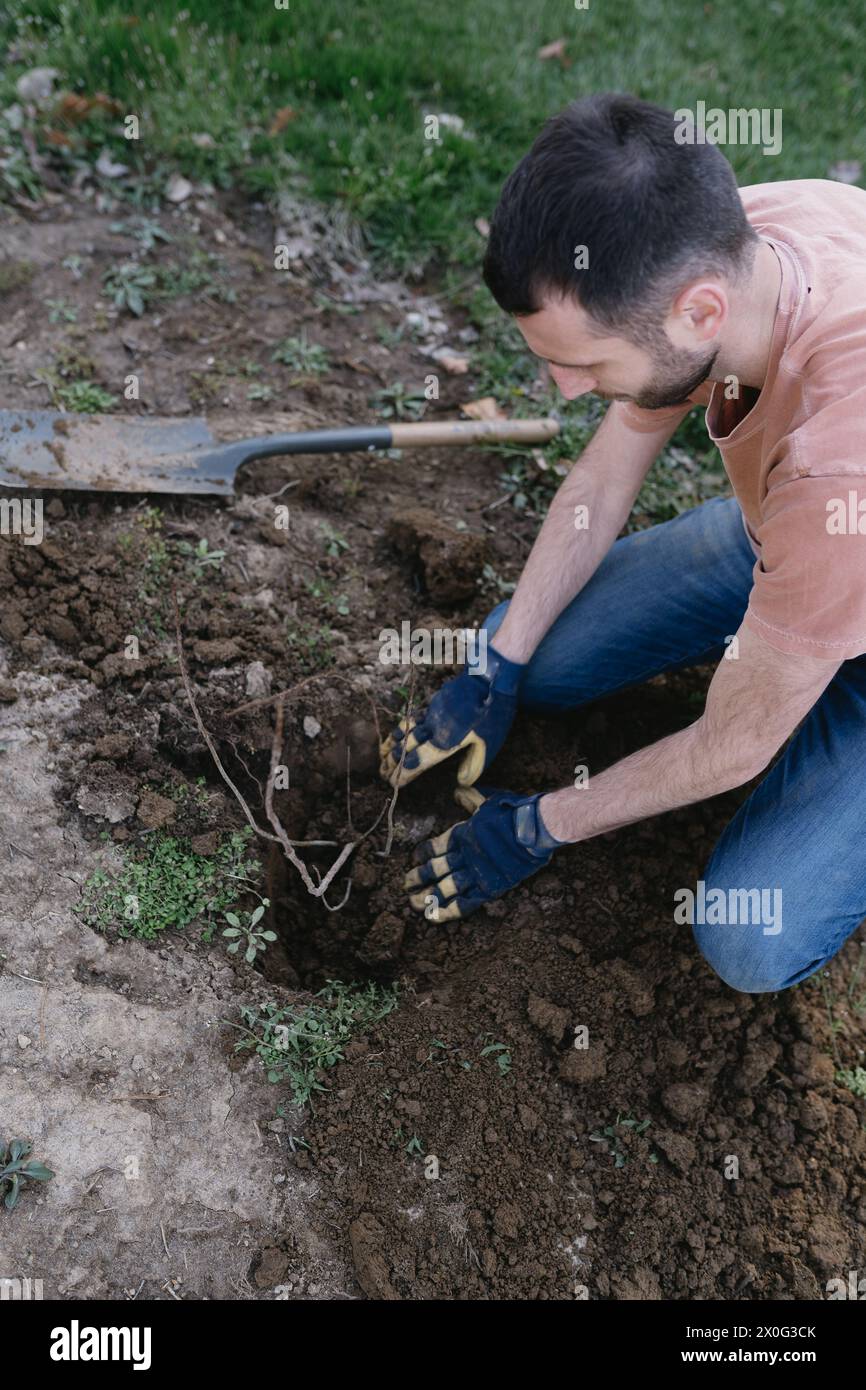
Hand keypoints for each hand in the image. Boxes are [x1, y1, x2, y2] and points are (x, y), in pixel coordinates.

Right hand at [379, 644, 523, 788]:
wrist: (488, 680)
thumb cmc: (492, 715)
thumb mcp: (489, 746)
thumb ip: (473, 766)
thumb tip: (462, 783)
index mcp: (443, 743)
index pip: (416, 762)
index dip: (402, 773)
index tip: (393, 782)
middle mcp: (431, 729)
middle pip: (404, 748)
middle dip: (391, 762)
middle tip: (382, 773)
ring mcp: (430, 714)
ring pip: (404, 731)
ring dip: (391, 744)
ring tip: (382, 754)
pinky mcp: (433, 704)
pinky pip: (412, 718)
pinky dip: (402, 728)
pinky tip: (399, 732)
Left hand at [403, 784, 562, 920]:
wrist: (532, 830)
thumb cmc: (513, 813)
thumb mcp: (488, 800)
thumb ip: (470, 799)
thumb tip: (458, 791)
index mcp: (461, 834)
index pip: (435, 846)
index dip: (423, 853)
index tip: (415, 858)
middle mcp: (463, 855)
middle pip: (435, 868)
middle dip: (418, 877)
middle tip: (406, 885)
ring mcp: (475, 873)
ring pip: (444, 887)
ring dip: (427, 896)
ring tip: (414, 904)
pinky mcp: (488, 888)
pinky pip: (465, 903)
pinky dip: (449, 911)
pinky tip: (434, 917)